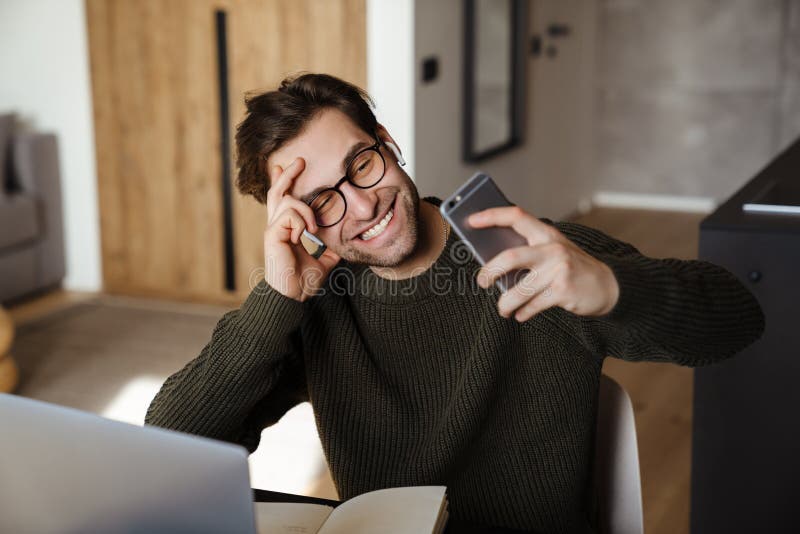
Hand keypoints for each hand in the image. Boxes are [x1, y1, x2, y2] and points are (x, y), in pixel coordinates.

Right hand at [264, 158, 339, 300]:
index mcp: (286, 229)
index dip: (285, 182)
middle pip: (277, 191)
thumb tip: (345, 242)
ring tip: (313, 228)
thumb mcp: (324, 260)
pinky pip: (289, 214)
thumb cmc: (303, 280)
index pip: (283, 200)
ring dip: (305, 210)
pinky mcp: (272, 234)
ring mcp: (273, 229)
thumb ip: (330, 248)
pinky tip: (303, 236)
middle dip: (288, 174)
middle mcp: (277, 226)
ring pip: (287, 200)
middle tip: (299, 160)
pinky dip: (301, 222)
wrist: (293, 297)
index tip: (287, 167)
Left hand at [469, 206, 619, 321]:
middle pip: (510, 257)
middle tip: (481, 282)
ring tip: (502, 309)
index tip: (471, 221)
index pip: (517, 216)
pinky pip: (532, 305)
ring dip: (505, 304)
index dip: (492, 216)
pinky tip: (520, 315)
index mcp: (547, 234)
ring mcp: (558, 270)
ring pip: (518, 291)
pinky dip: (522, 313)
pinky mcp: (563, 291)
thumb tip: (491, 263)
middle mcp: (553, 249)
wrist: (609, 286)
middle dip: (489, 272)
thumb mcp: (553, 251)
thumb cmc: (572, 267)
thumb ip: (529, 251)